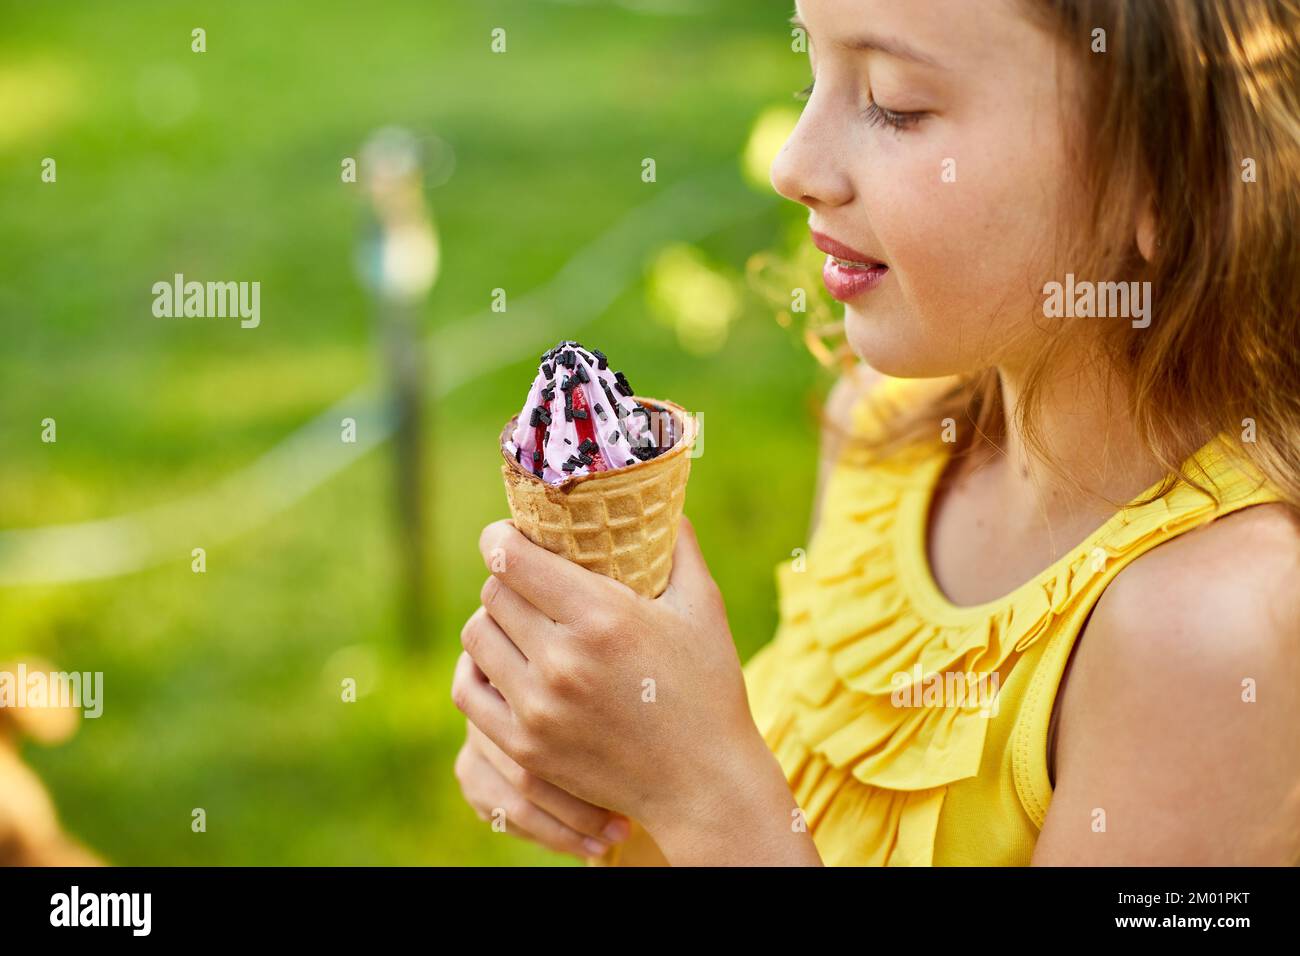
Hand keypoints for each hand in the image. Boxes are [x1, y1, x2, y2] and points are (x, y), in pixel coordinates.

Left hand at [453, 515, 808, 863]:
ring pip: (477, 638)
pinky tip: (500, 661)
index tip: (505, 534)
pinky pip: (470, 690)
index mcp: (602, 618)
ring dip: (492, 621)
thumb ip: (678, 547)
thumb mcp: (703, 608)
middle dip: (505, 578)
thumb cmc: (708, 689)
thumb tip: (662, 501)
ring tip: (516, 619)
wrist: (703, 784)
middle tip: (524, 578)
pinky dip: (479, 668)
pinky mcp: (524, 746)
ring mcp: (537, 708)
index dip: (499, 538)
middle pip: (493, 594)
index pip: (512, 559)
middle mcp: (562, 661)